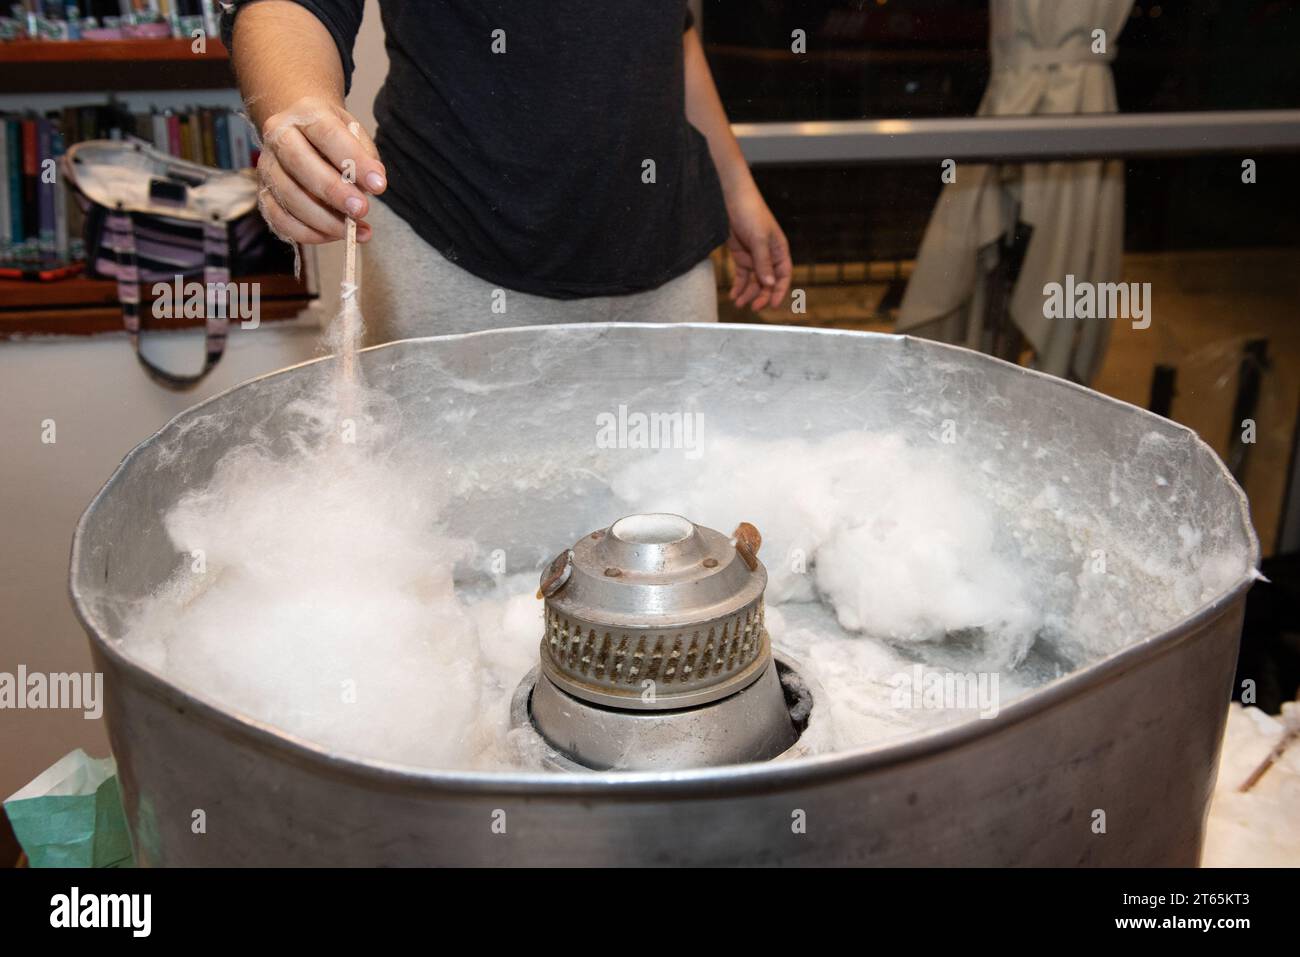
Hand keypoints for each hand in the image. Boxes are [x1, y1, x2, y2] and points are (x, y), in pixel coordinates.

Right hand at [256, 96, 386, 244]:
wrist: (302, 135)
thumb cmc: (334, 139)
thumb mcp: (355, 135)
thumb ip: (365, 157)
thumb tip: (374, 183)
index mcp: (306, 114)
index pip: (327, 133)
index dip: (354, 160)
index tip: (379, 185)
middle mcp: (279, 136)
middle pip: (300, 163)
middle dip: (333, 191)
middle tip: (361, 210)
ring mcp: (267, 166)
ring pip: (288, 196)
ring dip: (324, 220)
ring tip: (354, 231)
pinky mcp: (264, 193)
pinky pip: (279, 219)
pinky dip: (308, 233)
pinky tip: (333, 235)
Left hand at [725, 186, 791, 311]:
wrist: (730, 199)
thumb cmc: (750, 212)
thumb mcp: (759, 239)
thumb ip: (763, 262)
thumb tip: (769, 283)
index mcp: (779, 250)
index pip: (783, 275)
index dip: (779, 291)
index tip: (773, 305)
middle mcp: (768, 255)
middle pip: (767, 281)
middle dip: (761, 295)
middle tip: (753, 307)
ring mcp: (754, 256)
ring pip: (754, 281)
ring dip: (747, 293)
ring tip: (739, 303)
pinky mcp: (740, 255)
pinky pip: (742, 275)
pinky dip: (738, 286)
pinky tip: (734, 295)